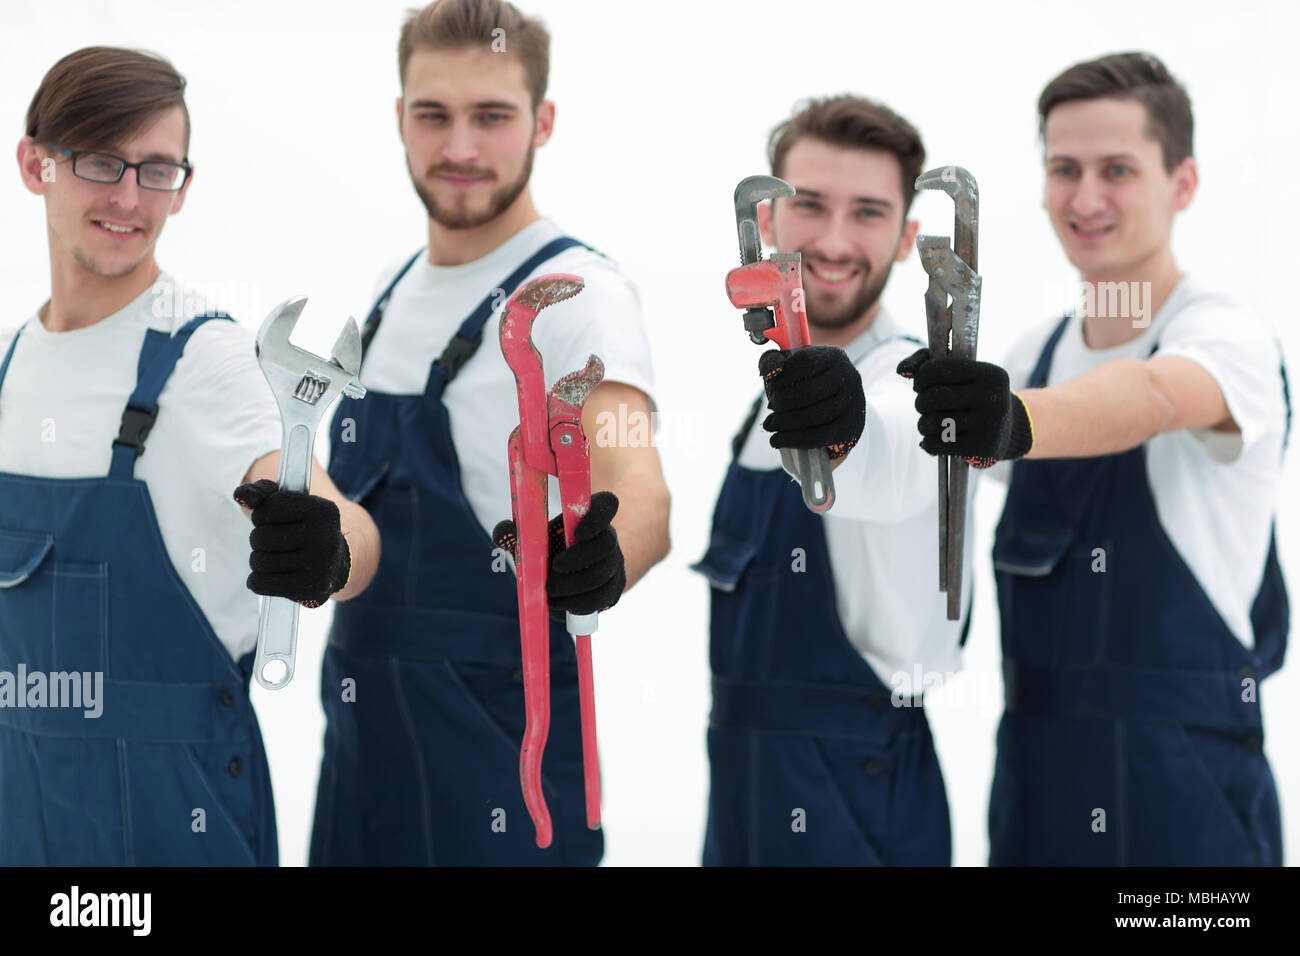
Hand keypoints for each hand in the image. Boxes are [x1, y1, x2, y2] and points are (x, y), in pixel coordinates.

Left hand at [234, 479, 350, 607]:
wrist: (336, 564)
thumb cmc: (307, 529)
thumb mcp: (293, 504)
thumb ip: (263, 492)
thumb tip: (240, 496)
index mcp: (323, 511)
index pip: (268, 508)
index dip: (262, 514)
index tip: (273, 519)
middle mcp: (326, 538)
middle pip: (260, 537)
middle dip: (258, 539)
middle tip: (272, 542)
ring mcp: (320, 567)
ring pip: (259, 562)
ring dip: (259, 560)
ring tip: (273, 558)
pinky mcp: (311, 591)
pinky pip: (261, 584)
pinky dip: (257, 580)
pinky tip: (268, 576)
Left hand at [492, 491, 626, 619]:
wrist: (577, 575)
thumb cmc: (552, 550)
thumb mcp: (535, 538)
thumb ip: (517, 533)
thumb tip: (500, 534)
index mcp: (590, 518)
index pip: (607, 505)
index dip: (598, 516)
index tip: (576, 531)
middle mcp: (608, 538)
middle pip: (606, 544)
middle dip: (579, 558)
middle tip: (555, 567)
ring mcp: (614, 565)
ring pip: (603, 574)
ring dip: (575, 585)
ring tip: (551, 590)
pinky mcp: (613, 591)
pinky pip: (602, 599)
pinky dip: (578, 603)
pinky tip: (558, 603)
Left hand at [759, 346, 864, 460]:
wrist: (837, 405)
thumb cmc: (808, 381)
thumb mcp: (789, 366)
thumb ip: (772, 362)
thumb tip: (769, 372)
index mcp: (833, 356)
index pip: (804, 362)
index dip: (782, 377)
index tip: (771, 388)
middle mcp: (849, 376)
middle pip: (809, 392)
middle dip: (783, 402)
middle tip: (771, 408)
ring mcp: (854, 403)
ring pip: (815, 416)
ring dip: (786, 423)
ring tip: (770, 424)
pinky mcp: (852, 427)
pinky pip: (821, 436)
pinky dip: (794, 440)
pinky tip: (777, 441)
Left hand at [896, 348, 1032, 464]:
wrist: (1008, 429)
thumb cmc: (974, 395)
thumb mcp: (962, 372)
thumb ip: (926, 362)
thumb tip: (901, 370)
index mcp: (989, 374)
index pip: (937, 370)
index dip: (920, 378)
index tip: (920, 385)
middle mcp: (993, 398)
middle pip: (933, 397)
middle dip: (921, 402)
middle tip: (924, 406)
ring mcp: (989, 425)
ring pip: (932, 422)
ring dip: (923, 424)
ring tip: (928, 423)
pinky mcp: (981, 449)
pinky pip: (936, 444)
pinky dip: (927, 443)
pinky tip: (932, 440)